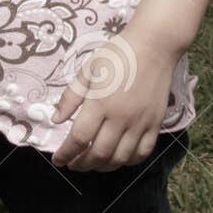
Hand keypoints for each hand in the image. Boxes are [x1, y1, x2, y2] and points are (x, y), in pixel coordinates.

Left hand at [49, 29, 181, 171]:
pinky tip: (118, 159)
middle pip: (99, 153)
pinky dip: (129, 162)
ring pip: (121, 158)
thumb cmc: (116, 56)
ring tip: (92, 164)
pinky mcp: (156, 124)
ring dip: (103, 166)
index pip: (78, 138)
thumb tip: (56, 120)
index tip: (58, 160)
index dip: (66, 153)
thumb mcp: (87, 71)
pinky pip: (143, 152)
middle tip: (73, 164)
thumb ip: (70, 97)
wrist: (154, 46)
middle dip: (82, 164)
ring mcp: (140, 123)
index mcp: (99, 104)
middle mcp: (120, 118)